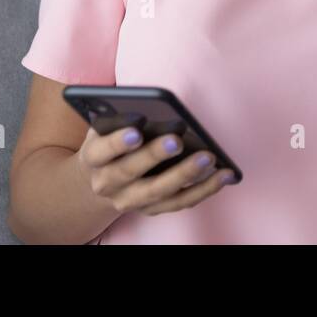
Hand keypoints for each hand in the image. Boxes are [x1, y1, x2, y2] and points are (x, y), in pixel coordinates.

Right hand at [79, 126, 235, 216]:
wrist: (97, 181)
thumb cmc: (107, 143)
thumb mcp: (102, 128)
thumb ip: (117, 118)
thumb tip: (146, 107)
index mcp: (92, 159)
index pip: (101, 151)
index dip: (118, 143)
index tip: (136, 131)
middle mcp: (107, 184)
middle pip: (130, 173)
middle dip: (154, 156)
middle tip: (177, 140)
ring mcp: (129, 201)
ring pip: (158, 192)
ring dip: (185, 175)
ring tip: (209, 157)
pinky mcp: (151, 209)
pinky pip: (179, 202)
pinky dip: (204, 190)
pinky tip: (224, 174)